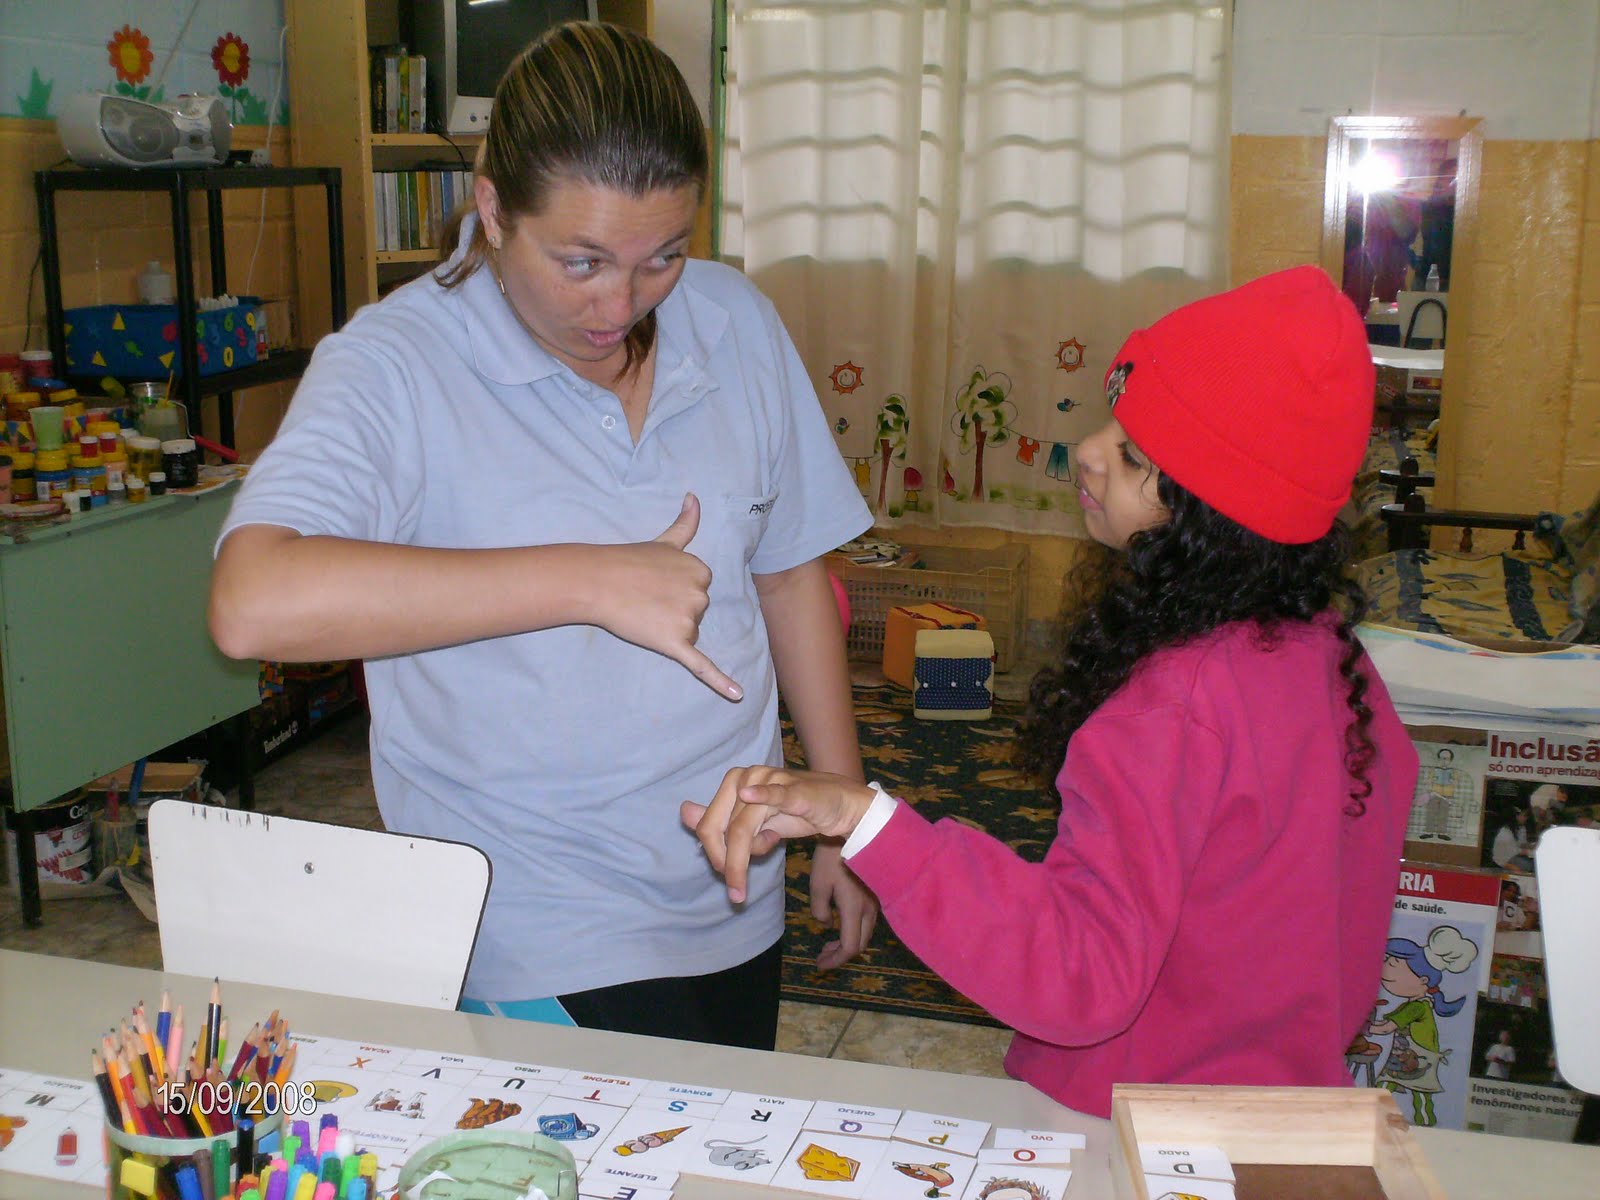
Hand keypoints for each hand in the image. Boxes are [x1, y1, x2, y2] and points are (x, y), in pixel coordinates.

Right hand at [593, 494, 741, 699]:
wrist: (596, 582)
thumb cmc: (628, 561)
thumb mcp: (664, 540)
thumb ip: (686, 523)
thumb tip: (695, 496)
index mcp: (702, 571)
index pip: (699, 589)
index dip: (676, 590)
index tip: (656, 582)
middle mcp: (701, 595)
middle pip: (696, 612)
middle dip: (674, 609)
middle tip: (646, 598)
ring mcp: (689, 620)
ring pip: (689, 634)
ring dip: (670, 629)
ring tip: (644, 613)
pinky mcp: (677, 643)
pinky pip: (702, 666)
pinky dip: (721, 682)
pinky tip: (737, 696)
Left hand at [680, 765, 877, 903]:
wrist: (841, 806)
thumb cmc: (796, 811)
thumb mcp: (755, 820)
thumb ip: (722, 820)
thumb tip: (683, 811)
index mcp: (735, 781)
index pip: (709, 823)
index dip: (713, 853)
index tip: (725, 876)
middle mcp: (748, 777)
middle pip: (724, 828)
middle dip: (726, 863)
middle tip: (735, 890)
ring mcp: (772, 780)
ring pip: (744, 827)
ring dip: (748, 856)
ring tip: (761, 863)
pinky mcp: (796, 790)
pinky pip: (775, 795)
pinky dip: (762, 797)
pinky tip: (748, 796)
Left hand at [808, 842, 878, 968]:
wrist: (855, 831)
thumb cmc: (832, 856)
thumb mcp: (818, 883)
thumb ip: (819, 909)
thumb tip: (827, 923)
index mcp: (854, 908)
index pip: (850, 946)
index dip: (835, 960)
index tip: (820, 964)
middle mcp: (869, 909)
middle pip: (860, 944)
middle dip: (840, 954)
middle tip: (822, 955)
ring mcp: (875, 902)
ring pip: (865, 932)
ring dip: (848, 942)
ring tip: (828, 943)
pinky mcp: (876, 894)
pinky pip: (867, 920)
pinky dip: (854, 929)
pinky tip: (840, 924)